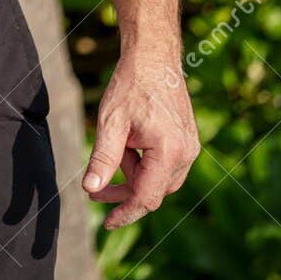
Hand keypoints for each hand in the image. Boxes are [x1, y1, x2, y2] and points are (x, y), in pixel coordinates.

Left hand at [82, 52, 198, 229]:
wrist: (153, 56)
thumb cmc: (131, 85)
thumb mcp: (110, 123)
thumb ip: (102, 159)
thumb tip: (90, 189)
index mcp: (169, 152)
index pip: (146, 197)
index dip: (125, 213)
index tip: (106, 223)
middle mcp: (186, 154)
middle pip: (154, 191)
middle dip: (124, 193)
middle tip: (95, 188)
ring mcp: (190, 147)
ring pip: (160, 179)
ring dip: (134, 176)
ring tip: (116, 150)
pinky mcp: (188, 141)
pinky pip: (166, 165)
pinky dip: (144, 163)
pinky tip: (130, 145)